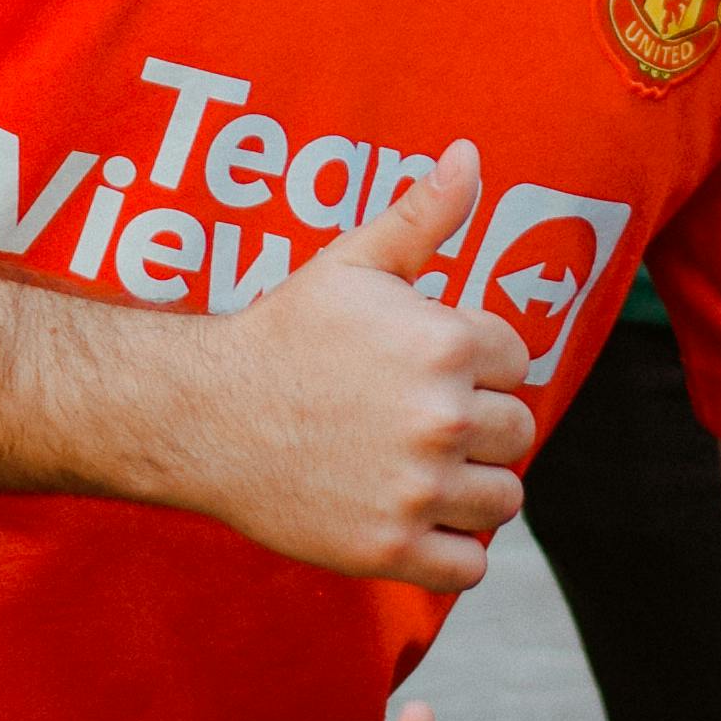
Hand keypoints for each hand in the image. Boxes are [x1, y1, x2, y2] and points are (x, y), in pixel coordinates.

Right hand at [187, 145, 537, 589]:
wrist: (202, 416)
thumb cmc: (282, 336)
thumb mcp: (352, 264)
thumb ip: (422, 215)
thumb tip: (469, 156)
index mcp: (447, 343)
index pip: (516, 360)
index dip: (474, 361)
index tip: (427, 367)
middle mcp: (442, 418)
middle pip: (518, 431)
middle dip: (478, 425)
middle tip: (420, 421)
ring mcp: (418, 489)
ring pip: (504, 499)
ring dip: (473, 488)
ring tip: (421, 468)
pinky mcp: (391, 549)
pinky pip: (471, 564)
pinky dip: (453, 549)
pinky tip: (415, 517)